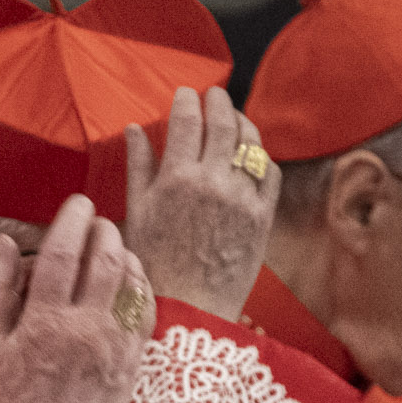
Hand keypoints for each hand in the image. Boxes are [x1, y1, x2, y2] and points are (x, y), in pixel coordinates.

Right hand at [0, 195, 150, 402]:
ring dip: (126, 253)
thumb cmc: (10, 400)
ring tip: (114, 245)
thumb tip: (9, 243)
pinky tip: (131, 279)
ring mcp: (114, 347)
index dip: (73, 219)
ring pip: (133, 281)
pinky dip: (142, 285)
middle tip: (97, 221)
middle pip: (105, 259)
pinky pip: (147, 311)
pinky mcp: (133, 362)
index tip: (77, 203)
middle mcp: (84, 330)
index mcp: (44, 323)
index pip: (64, 252)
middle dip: (105, 229)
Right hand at [121, 87, 275, 319]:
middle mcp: (214, 182)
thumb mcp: (137, 213)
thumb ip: (139, 166)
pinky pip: (269, 173)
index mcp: (177, 180)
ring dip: (243, 123)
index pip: (188, 122)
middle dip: (218, 102)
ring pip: (251, 144)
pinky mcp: (263, 216)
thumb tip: (133, 128)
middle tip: (213, 95)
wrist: (189, 308)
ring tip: (234, 117)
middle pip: (224, 124)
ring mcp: (243, 199)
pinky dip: (261, 157)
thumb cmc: (153, 265)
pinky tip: (251, 155)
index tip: (184, 94)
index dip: (187, 101)